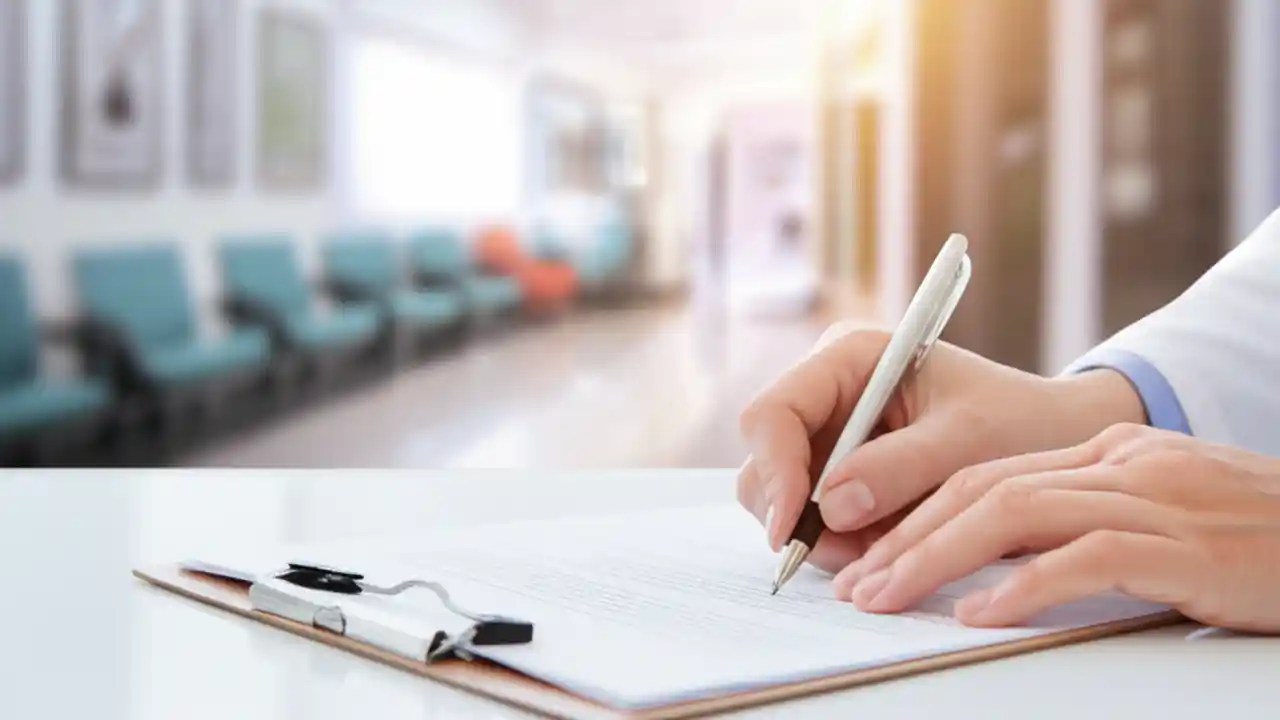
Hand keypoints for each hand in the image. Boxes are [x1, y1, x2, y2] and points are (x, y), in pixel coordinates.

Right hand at [737, 323, 1145, 572]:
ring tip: (881, 547)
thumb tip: (830, 505)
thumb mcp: (967, 442)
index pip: (774, 412)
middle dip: (795, 512)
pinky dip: (837, 541)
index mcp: (848, 356)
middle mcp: (825, 391)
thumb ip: (898, 468)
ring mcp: (827, 433)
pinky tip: (882, 544)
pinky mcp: (837, 472)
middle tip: (847, 553)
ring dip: (819, 534)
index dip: (775, 470)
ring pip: (779, 494)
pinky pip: (809, 516)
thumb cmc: (1019, 423)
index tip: (792, 527)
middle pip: (764, 458)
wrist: (1053, 441)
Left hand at [838, 424, 1279, 632]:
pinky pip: (1084, 558)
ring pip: (1014, 514)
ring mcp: (1151, 498)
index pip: (986, 474)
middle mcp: (1119, 463)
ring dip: (938, 558)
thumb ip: (1083, 524)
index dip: (918, 514)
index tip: (874, 556)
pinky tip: (979, 613)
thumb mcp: (1158, 515)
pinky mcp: (1182, 544)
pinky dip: (1022, 586)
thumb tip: (997, 563)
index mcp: (1107, 453)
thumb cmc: (1253, 538)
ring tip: (890, 597)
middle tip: (860, 583)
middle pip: (984, 488)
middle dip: (909, 535)